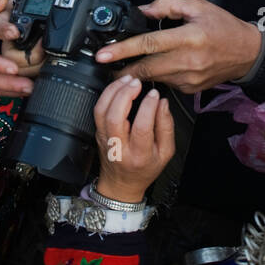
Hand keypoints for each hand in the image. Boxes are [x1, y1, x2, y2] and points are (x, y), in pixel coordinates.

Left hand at [93, 75, 173, 202]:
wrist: (121, 184)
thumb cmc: (144, 169)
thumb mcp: (165, 153)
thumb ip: (166, 127)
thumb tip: (162, 104)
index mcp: (139, 155)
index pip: (141, 127)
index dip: (148, 107)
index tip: (154, 94)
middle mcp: (118, 147)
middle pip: (115, 117)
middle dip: (125, 95)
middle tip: (136, 83)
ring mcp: (105, 140)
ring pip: (102, 111)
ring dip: (113, 91)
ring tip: (127, 80)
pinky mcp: (98, 132)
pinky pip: (98, 110)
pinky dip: (106, 94)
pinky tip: (117, 86)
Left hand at [94, 0, 261, 91]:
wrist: (247, 53)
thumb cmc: (223, 27)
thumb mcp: (198, 6)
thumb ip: (168, 5)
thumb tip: (142, 10)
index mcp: (188, 37)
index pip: (149, 44)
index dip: (123, 50)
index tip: (103, 55)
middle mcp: (187, 61)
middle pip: (145, 67)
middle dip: (121, 68)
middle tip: (105, 64)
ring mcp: (188, 79)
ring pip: (153, 77)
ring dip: (139, 71)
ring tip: (131, 62)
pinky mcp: (189, 89)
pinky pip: (165, 82)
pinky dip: (158, 75)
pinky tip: (161, 65)